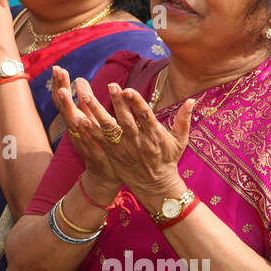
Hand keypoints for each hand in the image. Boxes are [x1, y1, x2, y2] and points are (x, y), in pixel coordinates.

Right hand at [50, 66, 120, 197]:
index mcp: (74, 120)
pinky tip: (78, 118)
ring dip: (66, 106)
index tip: (58, 68)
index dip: (59, 84)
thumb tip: (80, 79)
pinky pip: (84, 138)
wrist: (104, 175)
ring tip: (63, 91)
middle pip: (63, 106)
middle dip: (59, 88)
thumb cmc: (99, 144)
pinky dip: (80, 128)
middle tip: (57, 71)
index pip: (63, 99)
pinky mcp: (91, 151)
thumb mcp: (91, 119)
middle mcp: (74, 129)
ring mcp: (80, 140)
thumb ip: (86, 100)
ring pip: (70, 121)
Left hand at [68, 75, 193, 204]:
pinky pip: (98, 140)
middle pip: (125, 120)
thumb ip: (184, 120)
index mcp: (154, 136)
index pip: (145, 116)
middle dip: (117, 102)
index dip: (137, 103)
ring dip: (97, 112)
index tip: (129, 90)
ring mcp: (123, 148)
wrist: (156, 186)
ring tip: (86, 97)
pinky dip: (88, 130)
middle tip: (110, 84)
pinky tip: (78, 119)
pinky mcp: (112, 153)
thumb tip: (192, 100)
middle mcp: (138, 141)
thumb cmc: (168, 160)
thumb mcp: (180, 141)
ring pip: (108, 128)